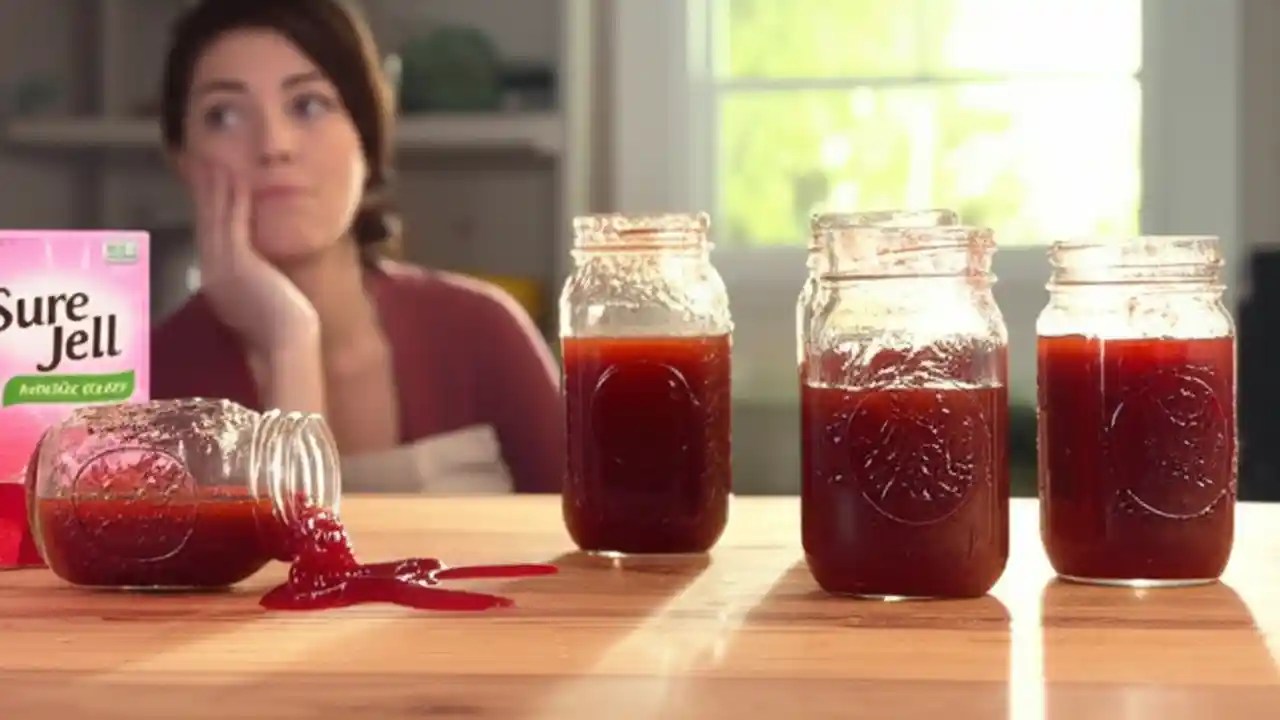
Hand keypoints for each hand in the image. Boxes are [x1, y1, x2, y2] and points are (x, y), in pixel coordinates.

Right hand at [192, 160, 319, 355]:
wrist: (283, 346)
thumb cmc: (280, 331)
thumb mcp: (257, 303)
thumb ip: (250, 283)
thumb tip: (256, 269)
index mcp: (216, 280)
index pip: (208, 234)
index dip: (205, 206)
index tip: (204, 183)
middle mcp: (212, 270)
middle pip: (206, 220)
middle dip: (204, 189)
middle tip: (200, 158)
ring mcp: (223, 264)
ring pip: (216, 216)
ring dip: (215, 186)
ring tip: (214, 158)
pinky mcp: (239, 260)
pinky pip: (234, 220)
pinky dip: (233, 197)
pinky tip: (234, 175)